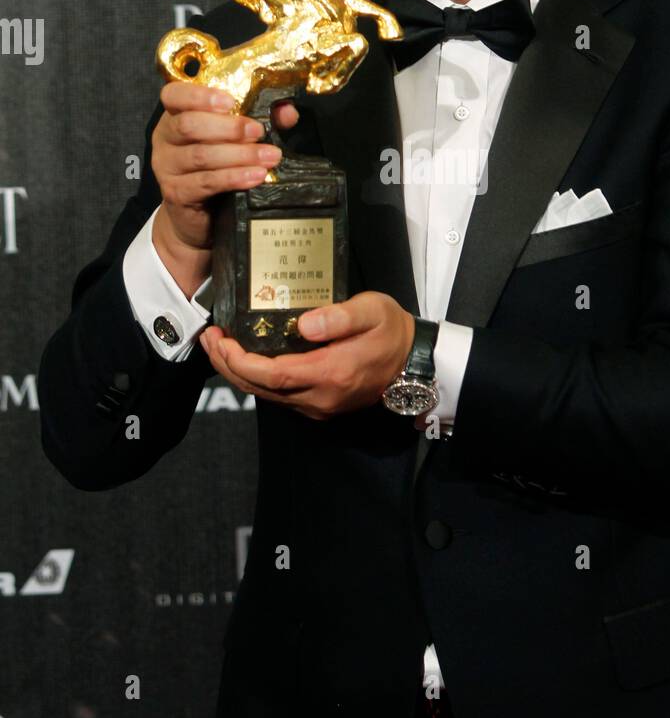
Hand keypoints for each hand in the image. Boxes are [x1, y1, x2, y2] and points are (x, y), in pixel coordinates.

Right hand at [150, 82, 297, 294]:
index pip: (174, 95)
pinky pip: (206, 182)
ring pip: (201, 155)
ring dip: (239, 155)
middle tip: (258, 131)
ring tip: (268, 156)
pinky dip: (234, 178)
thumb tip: (286, 112)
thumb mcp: (233, 140)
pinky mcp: (176, 193)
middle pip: (189, 125)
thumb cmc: (214, 168)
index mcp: (175, 116)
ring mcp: (167, 167)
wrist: (196, 216)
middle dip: (229, 127)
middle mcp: (165, 138)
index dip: (200, 95)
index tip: (230, 102)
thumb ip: (258, 120)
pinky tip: (255, 176)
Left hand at [199, 292, 415, 419]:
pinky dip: (255, 379)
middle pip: (260, 389)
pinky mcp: (320, 406)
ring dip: (237, 373)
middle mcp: (320, 397)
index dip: (239, 361)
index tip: (221, 338)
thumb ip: (339, 317)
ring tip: (218, 345)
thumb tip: (303, 324)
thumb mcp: (372, 311)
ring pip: (266, 396)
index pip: (272, 375)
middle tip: (209, 337)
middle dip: (227, 366)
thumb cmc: (391, 331)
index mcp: (330, 373)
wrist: (412, 362)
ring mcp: (319, 406)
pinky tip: (245, 358)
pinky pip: (278, 396)